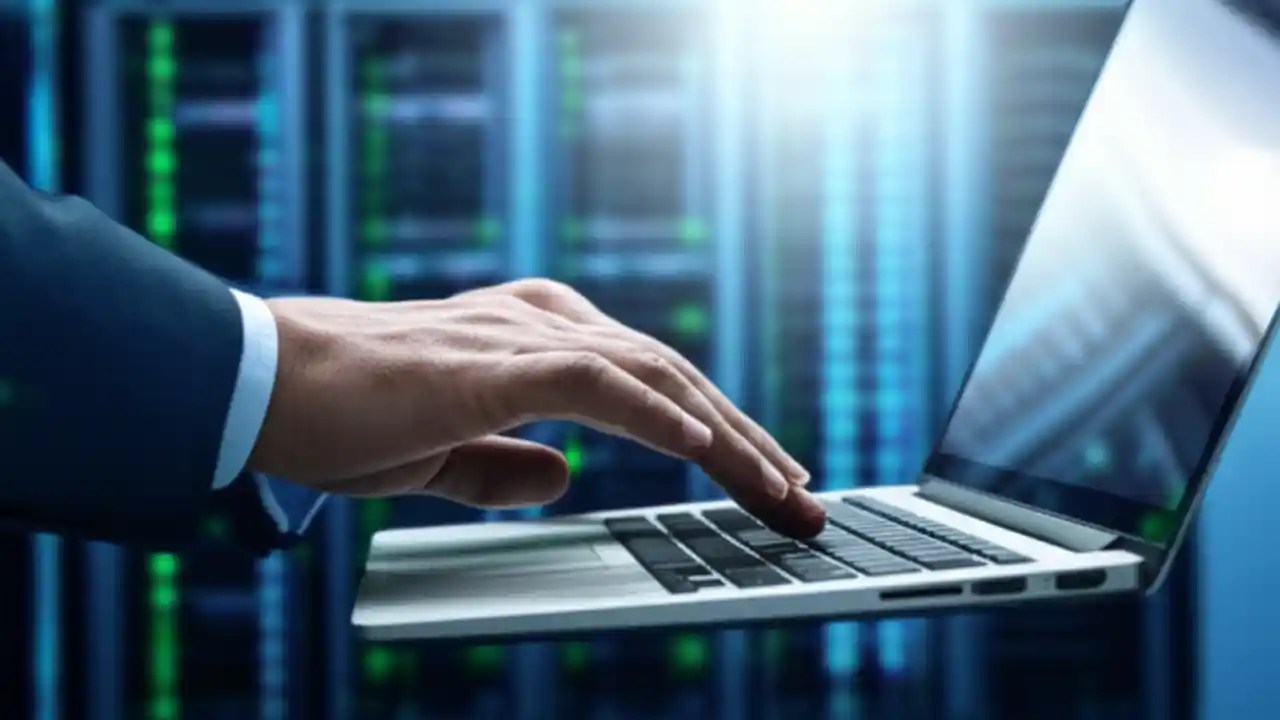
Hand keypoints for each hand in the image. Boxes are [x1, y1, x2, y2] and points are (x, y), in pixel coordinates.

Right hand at [249, 279, 825, 537]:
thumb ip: (504, 466)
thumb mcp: (441, 455)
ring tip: (778, 487)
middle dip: (746, 441)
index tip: (765, 477)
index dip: (718, 433)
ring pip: (654, 379)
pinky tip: (703, 449)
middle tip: (800, 496)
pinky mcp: (494, 360)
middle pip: (673, 380)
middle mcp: (543, 325)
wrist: (263, 384)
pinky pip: (596, 383)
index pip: (653, 386)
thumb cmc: (343, 416)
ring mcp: (521, 336)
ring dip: (726, 436)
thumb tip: (565, 481)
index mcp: (536, 339)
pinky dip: (656, 416)